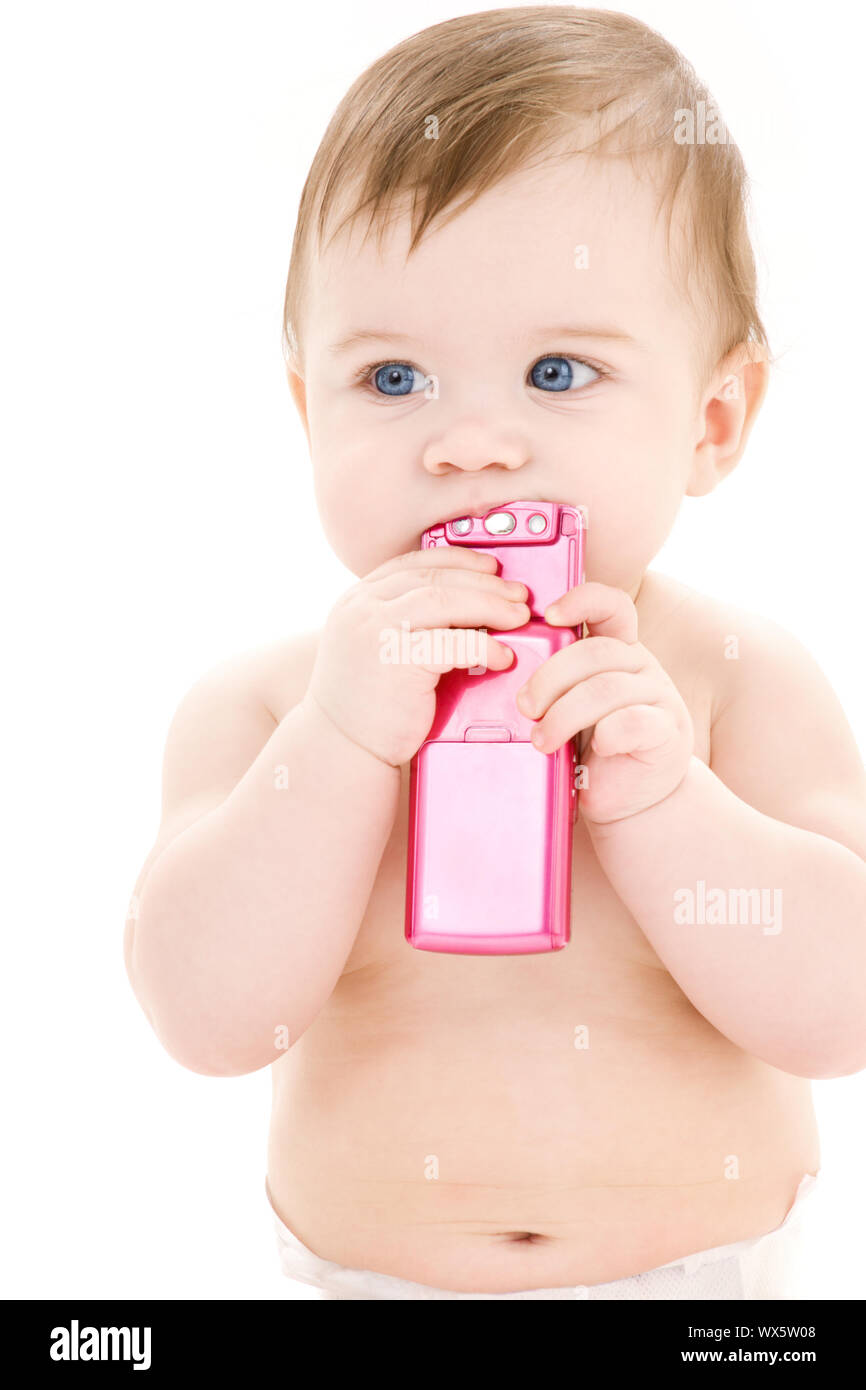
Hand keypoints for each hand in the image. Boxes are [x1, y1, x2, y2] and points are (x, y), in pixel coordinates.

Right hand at [305, 547, 530, 766]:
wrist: (341, 747)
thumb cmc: (365, 704)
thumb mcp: (372, 646)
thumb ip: (401, 620)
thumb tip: (464, 603)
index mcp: (357, 599)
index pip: (414, 562)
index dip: (458, 561)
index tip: (490, 568)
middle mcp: (362, 608)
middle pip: (435, 578)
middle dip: (484, 583)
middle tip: (518, 594)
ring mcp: (377, 631)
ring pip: (446, 600)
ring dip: (490, 605)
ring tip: (518, 617)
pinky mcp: (397, 660)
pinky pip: (454, 642)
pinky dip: (484, 645)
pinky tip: (502, 655)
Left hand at [515, 581, 692, 823]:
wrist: (627, 798)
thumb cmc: (588, 749)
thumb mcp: (567, 707)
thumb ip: (551, 683)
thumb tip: (502, 667)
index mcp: (616, 650)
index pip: (609, 605)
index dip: (581, 600)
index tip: (549, 616)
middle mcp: (641, 666)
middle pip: (594, 652)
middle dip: (549, 679)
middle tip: (525, 708)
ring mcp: (659, 697)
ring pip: (606, 688)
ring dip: (564, 715)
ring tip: (542, 741)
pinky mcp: (667, 733)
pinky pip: (633, 722)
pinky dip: (606, 734)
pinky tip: (594, 749)